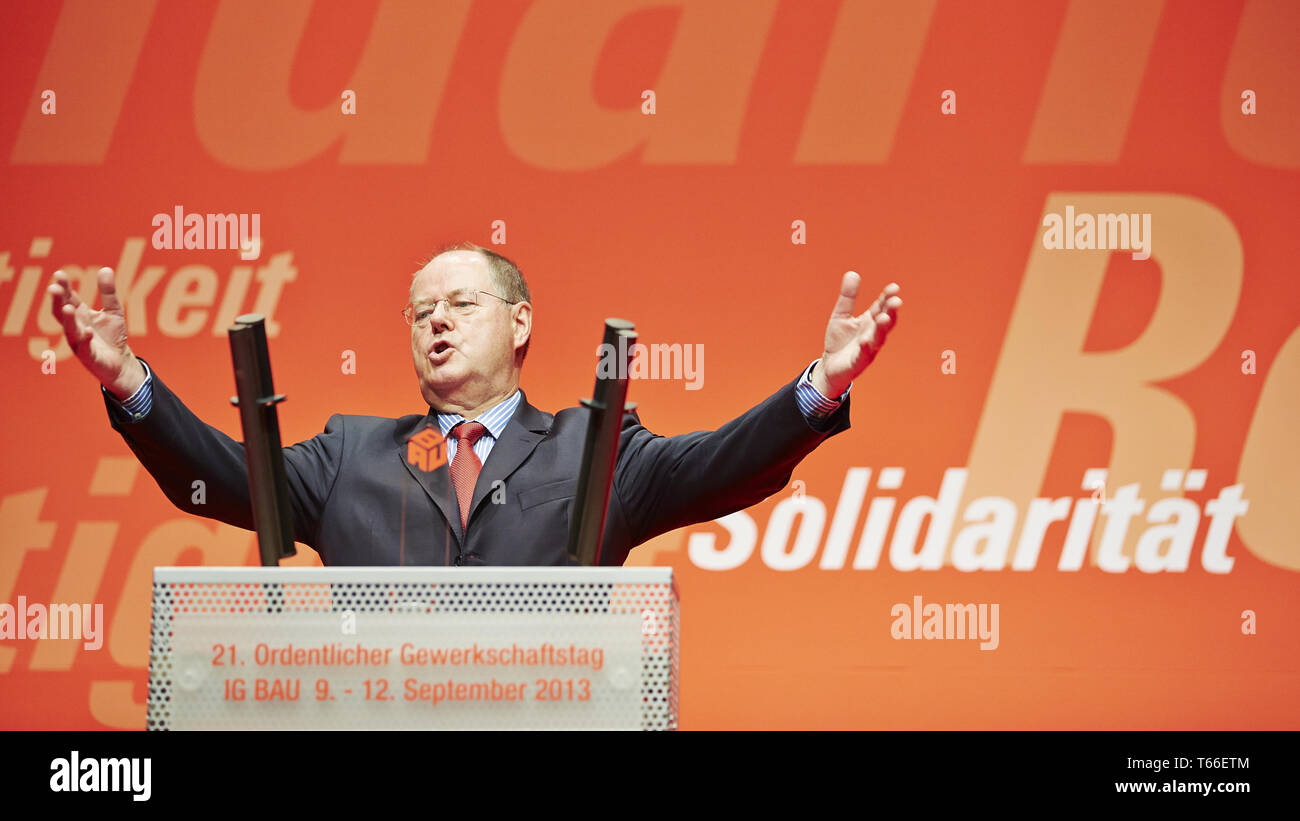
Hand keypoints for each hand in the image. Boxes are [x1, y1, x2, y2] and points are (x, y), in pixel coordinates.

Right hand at [47, 266, 144, 399]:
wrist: (120, 362)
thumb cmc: (112, 336)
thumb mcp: (113, 311)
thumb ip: (108, 293)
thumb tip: (106, 269)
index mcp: (79, 314)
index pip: (68, 298)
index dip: (63, 287)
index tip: (59, 274)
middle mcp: (75, 327)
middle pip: (62, 313)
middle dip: (57, 301)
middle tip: (54, 288)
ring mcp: (80, 342)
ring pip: (70, 331)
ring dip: (68, 320)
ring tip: (67, 307)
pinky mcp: (89, 356)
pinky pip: (85, 348)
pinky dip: (86, 340)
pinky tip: (88, 332)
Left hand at [811, 273, 900, 397]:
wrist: (829, 366)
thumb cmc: (839, 340)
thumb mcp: (841, 315)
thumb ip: (848, 297)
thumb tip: (852, 273)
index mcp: (870, 321)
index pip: (881, 306)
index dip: (887, 297)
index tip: (894, 287)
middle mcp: (872, 334)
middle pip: (885, 321)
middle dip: (890, 311)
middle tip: (896, 300)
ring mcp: (868, 348)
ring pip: (878, 338)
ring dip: (882, 328)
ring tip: (883, 317)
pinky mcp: (858, 362)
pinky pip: (863, 355)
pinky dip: (865, 348)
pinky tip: (865, 340)